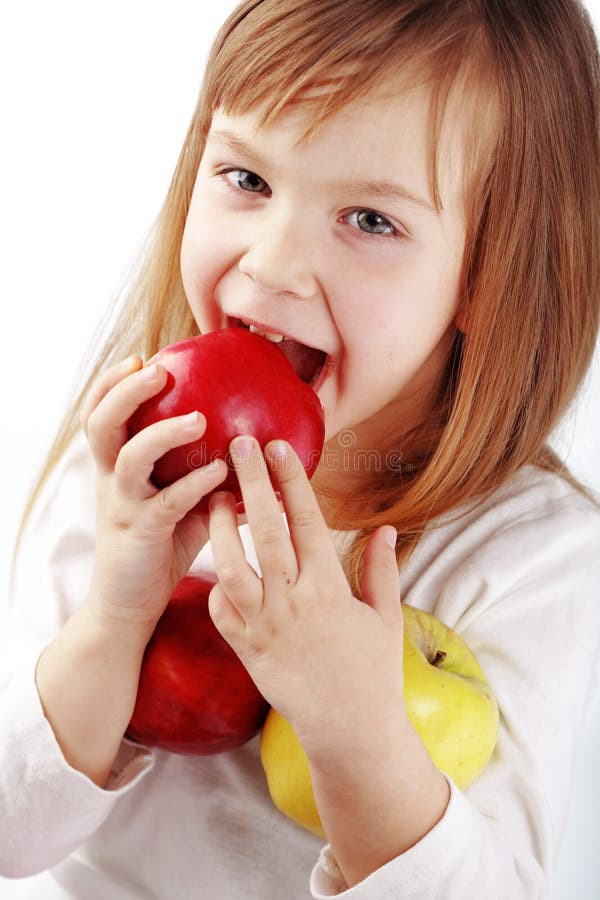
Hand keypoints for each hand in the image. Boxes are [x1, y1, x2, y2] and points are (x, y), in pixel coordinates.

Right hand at [80, 355, 227, 638]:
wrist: (130, 605)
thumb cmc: (161, 547)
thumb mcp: (181, 502)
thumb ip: (205, 474)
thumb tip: (257, 450)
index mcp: (115, 468)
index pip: (100, 415)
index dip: (111, 383)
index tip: (141, 357)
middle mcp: (112, 481)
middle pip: (100, 424)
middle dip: (124, 391)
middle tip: (157, 369)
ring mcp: (122, 506)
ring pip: (128, 457)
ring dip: (163, 432)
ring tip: (198, 418)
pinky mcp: (140, 534)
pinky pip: (166, 502)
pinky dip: (193, 483)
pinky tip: (219, 472)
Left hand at [207, 434, 404, 761]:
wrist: (349, 730)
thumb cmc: (373, 672)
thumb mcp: (386, 618)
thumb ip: (381, 570)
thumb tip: (386, 528)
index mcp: (329, 588)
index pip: (307, 520)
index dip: (291, 479)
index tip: (279, 446)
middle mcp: (293, 602)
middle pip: (266, 531)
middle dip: (250, 482)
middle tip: (236, 444)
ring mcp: (265, 627)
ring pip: (231, 567)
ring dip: (219, 529)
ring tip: (213, 497)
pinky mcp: (247, 650)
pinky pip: (221, 611)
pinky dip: (214, 584)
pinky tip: (215, 560)